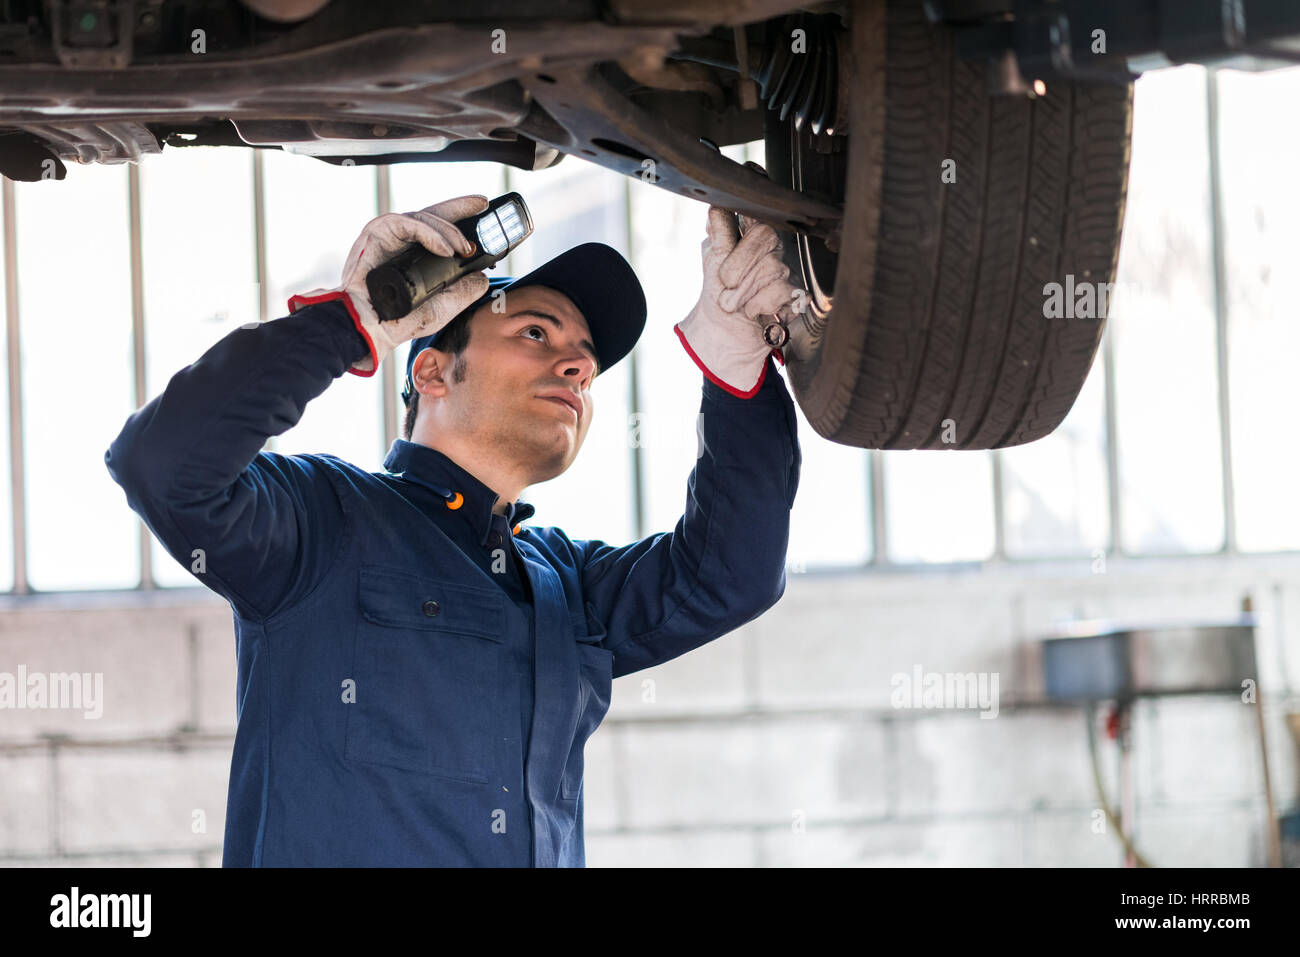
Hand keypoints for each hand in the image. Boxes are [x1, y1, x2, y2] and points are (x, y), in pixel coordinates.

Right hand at [287, 195, 492, 375]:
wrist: (374, 327)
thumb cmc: (401, 319)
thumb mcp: (442, 306)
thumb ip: (463, 292)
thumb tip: (482, 278)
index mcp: (416, 255)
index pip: (439, 229)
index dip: (460, 218)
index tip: (482, 210)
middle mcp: (402, 242)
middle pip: (432, 215)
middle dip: (459, 208)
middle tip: (481, 205)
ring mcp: (389, 236)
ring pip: (422, 218)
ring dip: (448, 231)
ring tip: (464, 248)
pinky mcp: (377, 233)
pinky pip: (406, 224)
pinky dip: (429, 234)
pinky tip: (446, 249)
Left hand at [673, 204, 802, 396]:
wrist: (723, 335)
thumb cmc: (717, 294)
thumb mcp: (712, 260)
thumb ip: (719, 234)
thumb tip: (718, 206)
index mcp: (751, 234)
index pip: (757, 214)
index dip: (747, 222)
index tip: (733, 238)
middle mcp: (771, 249)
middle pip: (765, 235)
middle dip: (737, 264)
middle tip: (726, 284)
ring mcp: (785, 271)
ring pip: (771, 267)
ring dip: (744, 292)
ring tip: (737, 303)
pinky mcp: (795, 295)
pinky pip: (780, 291)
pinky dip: (759, 306)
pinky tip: (756, 312)